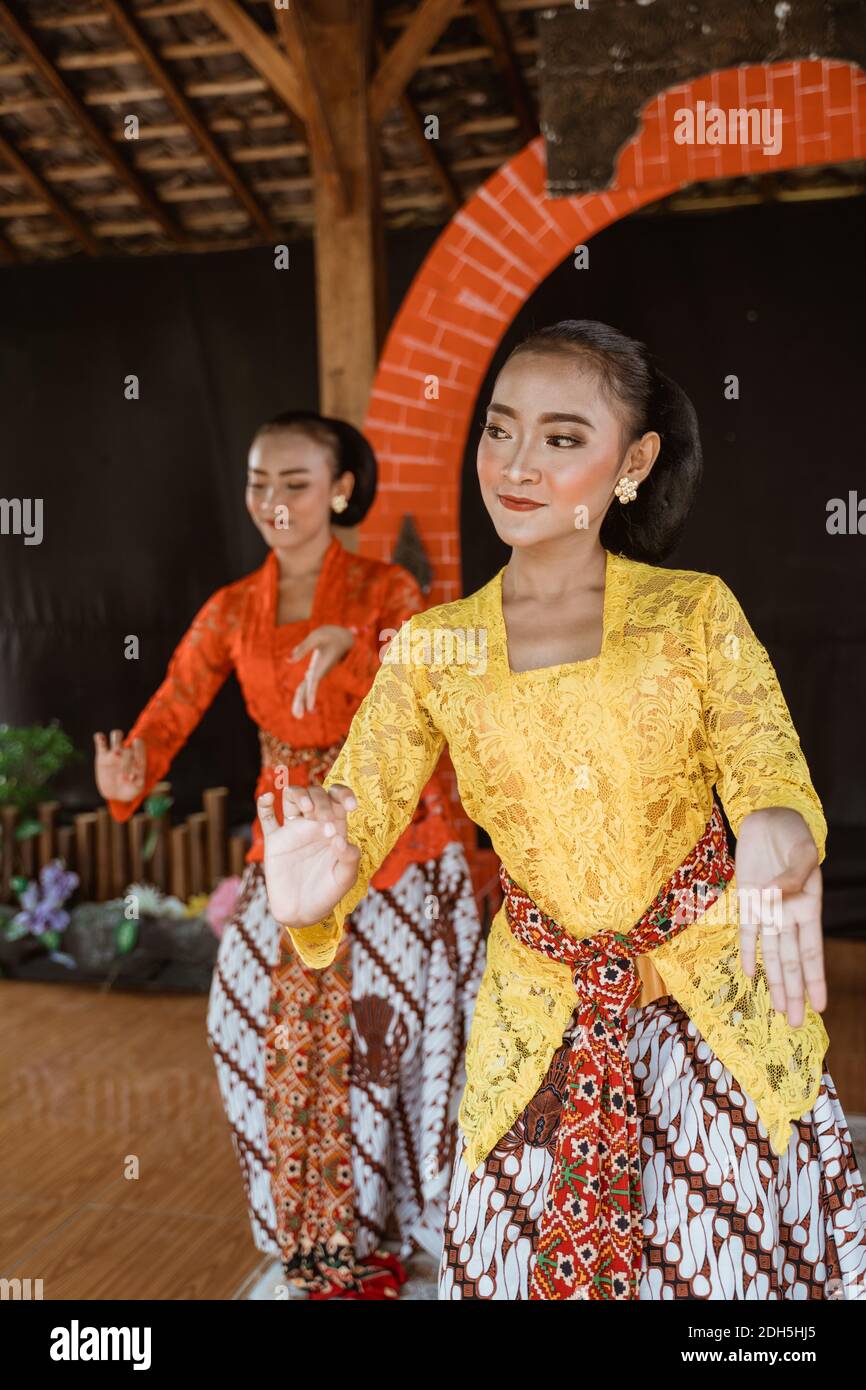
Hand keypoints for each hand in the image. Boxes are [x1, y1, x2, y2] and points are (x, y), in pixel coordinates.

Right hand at [94, 729, 146, 801]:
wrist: (117, 793)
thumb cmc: (130, 789)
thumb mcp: (137, 788)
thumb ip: (138, 782)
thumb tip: (132, 775)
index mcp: (137, 756)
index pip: (139, 743)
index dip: (137, 749)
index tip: (135, 764)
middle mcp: (126, 752)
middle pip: (127, 743)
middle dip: (125, 754)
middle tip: (124, 767)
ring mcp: (114, 753)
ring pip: (116, 735)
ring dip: (116, 739)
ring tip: (115, 754)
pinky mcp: (102, 757)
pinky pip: (100, 741)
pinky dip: (99, 738)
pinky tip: (101, 740)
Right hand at [258, 782, 359, 928]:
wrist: (302, 912)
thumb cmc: (328, 894)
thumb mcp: (345, 879)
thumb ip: (349, 859)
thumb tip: (339, 839)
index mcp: (334, 828)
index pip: (338, 800)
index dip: (344, 795)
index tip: (351, 806)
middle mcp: (313, 824)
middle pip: (315, 795)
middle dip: (321, 801)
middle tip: (325, 822)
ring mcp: (293, 830)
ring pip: (291, 798)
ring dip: (297, 794)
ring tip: (305, 806)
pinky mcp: (274, 841)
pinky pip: (266, 818)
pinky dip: (264, 805)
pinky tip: (269, 798)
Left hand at [289, 625, 353, 716]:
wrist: (345, 637)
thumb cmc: (331, 634)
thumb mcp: (316, 636)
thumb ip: (302, 647)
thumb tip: (287, 660)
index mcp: (319, 666)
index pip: (313, 682)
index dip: (311, 695)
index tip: (309, 709)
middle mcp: (319, 672)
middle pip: (308, 689)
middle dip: (302, 702)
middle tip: (298, 717)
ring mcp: (318, 673)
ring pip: (307, 689)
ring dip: (301, 701)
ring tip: (297, 715)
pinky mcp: (317, 672)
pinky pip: (308, 686)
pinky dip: (304, 695)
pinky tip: (302, 703)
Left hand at [735, 807, 824, 1027]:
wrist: (770, 817)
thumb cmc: (793, 833)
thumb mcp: (801, 851)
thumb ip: (795, 876)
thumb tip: (783, 897)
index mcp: (807, 906)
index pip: (811, 951)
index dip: (813, 979)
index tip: (819, 1006)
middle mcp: (787, 915)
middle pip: (790, 962)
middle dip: (793, 992)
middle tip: (794, 1024)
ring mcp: (766, 909)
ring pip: (771, 954)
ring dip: (774, 981)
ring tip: (778, 1009)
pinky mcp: (748, 900)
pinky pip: (747, 932)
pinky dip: (748, 952)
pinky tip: (750, 975)